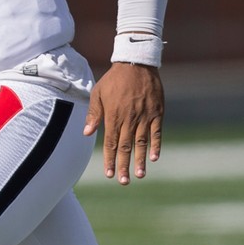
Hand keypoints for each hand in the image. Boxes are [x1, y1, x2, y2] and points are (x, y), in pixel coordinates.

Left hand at [85, 63, 163, 184]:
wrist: (136, 63)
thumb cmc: (114, 79)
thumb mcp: (98, 93)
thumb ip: (93, 114)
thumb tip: (86, 133)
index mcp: (113, 115)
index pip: (110, 143)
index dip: (109, 159)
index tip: (109, 174)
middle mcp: (129, 119)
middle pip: (126, 147)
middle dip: (124, 165)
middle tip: (123, 182)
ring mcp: (144, 116)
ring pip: (141, 143)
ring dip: (140, 160)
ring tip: (139, 175)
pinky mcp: (157, 112)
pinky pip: (156, 132)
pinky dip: (156, 145)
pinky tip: (154, 158)